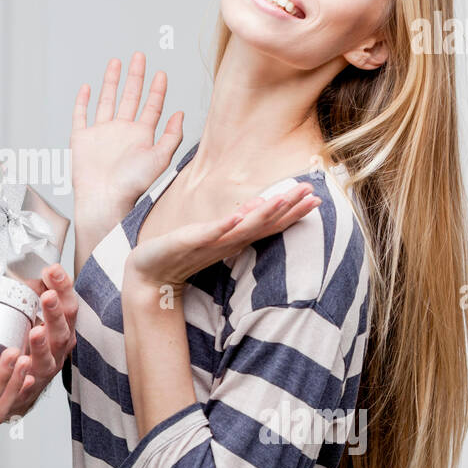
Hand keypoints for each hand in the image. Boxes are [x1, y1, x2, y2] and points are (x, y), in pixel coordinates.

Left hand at [11, 262, 77, 413]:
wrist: (22, 387)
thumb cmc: (31, 346)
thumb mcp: (34, 314)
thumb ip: (35, 293)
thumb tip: (37, 269)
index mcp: (63, 328)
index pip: (69, 305)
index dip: (63, 287)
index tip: (53, 270)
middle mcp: (59, 348)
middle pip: (62, 330)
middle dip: (55, 312)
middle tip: (47, 296)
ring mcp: (46, 368)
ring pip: (48, 358)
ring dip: (42, 345)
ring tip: (35, 332)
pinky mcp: (30, 386)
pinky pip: (29, 383)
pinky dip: (27, 376)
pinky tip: (21, 365)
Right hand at [72, 52, 183, 228]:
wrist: (104, 198)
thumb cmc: (132, 185)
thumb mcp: (160, 158)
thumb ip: (171, 136)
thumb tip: (181, 114)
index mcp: (140, 136)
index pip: (151, 107)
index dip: (157, 90)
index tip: (161, 73)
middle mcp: (121, 132)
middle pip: (129, 97)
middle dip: (135, 77)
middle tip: (139, 57)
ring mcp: (101, 133)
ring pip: (107, 100)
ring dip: (111, 81)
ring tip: (116, 63)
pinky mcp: (82, 138)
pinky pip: (81, 115)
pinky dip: (82, 101)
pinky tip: (86, 88)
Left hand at [123, 183, 322, 293]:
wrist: (151, 273)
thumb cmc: (182, 252)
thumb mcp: (215, 232)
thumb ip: (238, 219)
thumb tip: (259, 204)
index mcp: (236, 238)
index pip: (271, 223)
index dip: (294, 212)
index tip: (316, 197)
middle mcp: (229, 242)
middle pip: (265, 224)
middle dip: (289, 209)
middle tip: (313, 195)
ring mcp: (212, 243)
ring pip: (244, 227)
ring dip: (265, 214)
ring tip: (284, 198)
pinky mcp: (192, 242)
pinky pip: (211, 233)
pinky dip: (225, 226)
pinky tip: (238, 217)